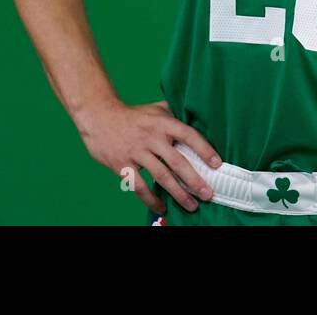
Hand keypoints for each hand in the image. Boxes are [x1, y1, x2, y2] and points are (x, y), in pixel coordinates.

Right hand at [75, 98, 222, 214]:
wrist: (99, 116)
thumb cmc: (132, 115)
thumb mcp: (155, 109)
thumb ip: (174, 115)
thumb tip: (196, 118)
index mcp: (162, 122)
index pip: (188, 134)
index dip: (204, 149)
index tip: (217, 164)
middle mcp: (151, 137)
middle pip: (177, 161)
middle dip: (194, 180)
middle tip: (208, 194)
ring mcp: (136, 151)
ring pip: (161, 176)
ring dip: (178, 193)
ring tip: (191, 205)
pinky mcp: (122, 164)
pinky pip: (139, 186)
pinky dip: (151, 199)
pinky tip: (161, 207)